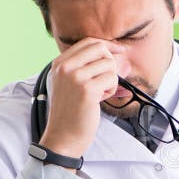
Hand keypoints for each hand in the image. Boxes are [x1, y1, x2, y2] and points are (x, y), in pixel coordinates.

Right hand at [39, 38, 124, 157]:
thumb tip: (115, 52)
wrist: (63, 136)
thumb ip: (84, 66)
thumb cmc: (71, 111)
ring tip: (100, 92)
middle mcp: (65, 67)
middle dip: (111, 62)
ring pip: (109, 64)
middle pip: (100, 48)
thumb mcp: (70, 83)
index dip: (107, 45)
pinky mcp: (87, 89)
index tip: (119, 51)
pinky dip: (112, 89)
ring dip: (111, 79)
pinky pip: (112, 79)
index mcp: (59, 63)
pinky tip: (101, 99)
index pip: (88, 42)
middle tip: (108, 78)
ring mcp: (75, 77)